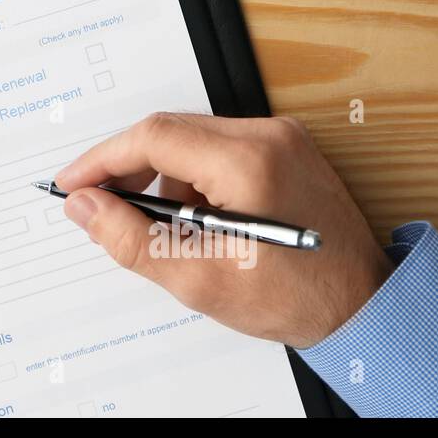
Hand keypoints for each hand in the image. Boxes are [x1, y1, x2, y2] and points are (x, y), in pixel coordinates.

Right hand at [56, 113, 391, 347]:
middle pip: (169, 131)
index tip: (73, 185)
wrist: (364, 306)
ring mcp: (279, 138)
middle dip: (127, 168)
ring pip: (190, 139)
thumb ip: (132, 239)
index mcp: (249, 162)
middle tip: (100, 206)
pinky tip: (193, 218)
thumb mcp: (200, 278)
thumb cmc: (298, 298)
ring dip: (161, 175)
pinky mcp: (284, 148)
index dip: (102, 160)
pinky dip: (191, 177)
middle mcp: (267, 136)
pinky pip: (217, 148)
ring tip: (159, 226)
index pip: (153, 138)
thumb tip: (86, 208)